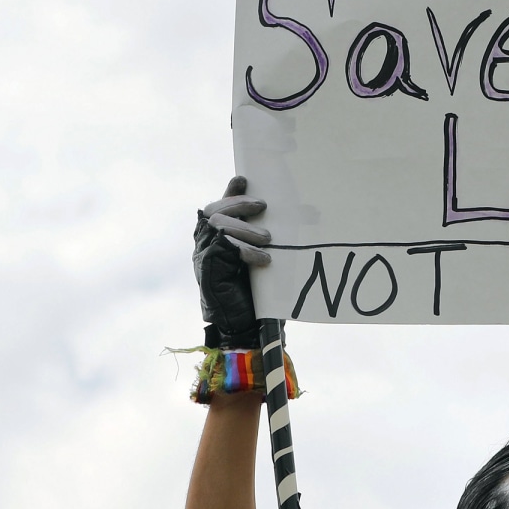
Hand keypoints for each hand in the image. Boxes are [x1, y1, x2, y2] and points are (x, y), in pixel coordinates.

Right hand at [193, 176, 271, 348]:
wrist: (247, 328)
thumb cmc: (260, 294)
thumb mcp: (265, 259)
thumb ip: (268, 238)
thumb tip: (303, 213)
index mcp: (219, 238)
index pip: (221, 207)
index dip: (231, 192)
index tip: (245, 180)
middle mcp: (207, 244)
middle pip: (215, 210)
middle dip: (239, 203)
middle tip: (263, 205)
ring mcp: (204, 257)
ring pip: (218, 226)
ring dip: (245, 228)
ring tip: (269, 238)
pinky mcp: (208, 272)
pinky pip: (222, 250)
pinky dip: (245, 251)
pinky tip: (265, 259)